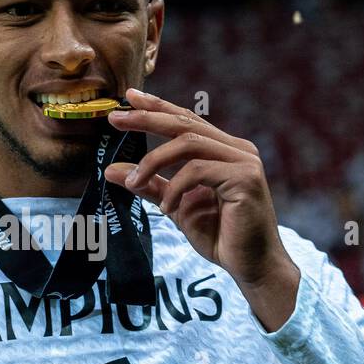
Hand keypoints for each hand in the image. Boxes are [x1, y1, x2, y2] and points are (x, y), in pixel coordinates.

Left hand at [103, 87, 300, 329]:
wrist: (252, 266)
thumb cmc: (220, 236)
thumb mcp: (175, 206)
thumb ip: (149, 185)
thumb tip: (112, 169)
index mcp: (224, 151)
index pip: (186, 120)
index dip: (158, 106)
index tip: (129, 98)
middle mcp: (237, 149)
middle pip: (185, 123)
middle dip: (147, 118)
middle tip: (115, 119)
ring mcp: (244, 161)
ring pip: (189, 143)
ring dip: (154, 160)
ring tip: (136, 181)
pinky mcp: (245, 178)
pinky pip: (198, 171)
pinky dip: (176, 188)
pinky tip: (168, 209)